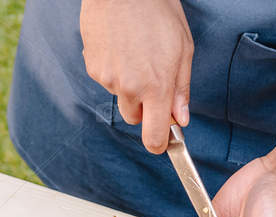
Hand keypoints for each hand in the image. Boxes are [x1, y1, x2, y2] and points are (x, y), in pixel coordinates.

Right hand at [81, 0, 192, 153]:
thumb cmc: (156, 9)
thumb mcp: (182, 47)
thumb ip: (181, 87)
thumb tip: (181, 118)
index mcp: (156, 86)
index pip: (154, 137)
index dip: (159, 143)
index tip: (163, 141)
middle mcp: (129, 88)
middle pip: (135, 118)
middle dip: (144, 106)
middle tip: (151, 76)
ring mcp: (107, 79)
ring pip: (120, 96)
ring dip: (128, 83)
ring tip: (135, 50)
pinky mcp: (92, 67)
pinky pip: (106, 79)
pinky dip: (113, 68)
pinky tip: (120, 45)